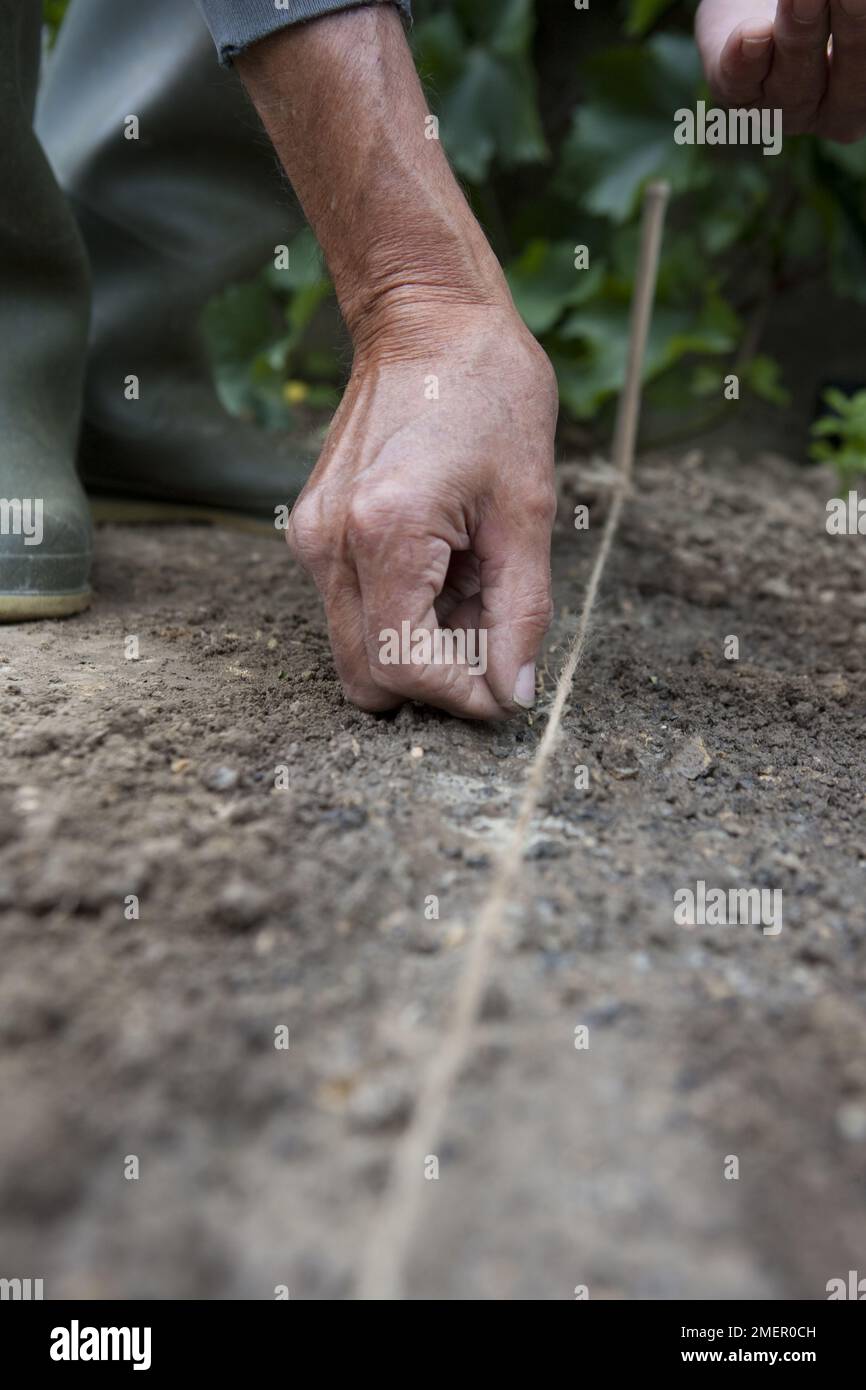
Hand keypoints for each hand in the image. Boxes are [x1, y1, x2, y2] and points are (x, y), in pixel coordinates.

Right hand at [287, 303, 557, 719]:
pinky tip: (443, 567)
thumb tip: (512, 692)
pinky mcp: (311, 531)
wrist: (426, 322)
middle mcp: (329, 544)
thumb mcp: (528, 508)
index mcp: (384, 533)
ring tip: (470, 588)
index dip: (460, 697)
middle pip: (367, 678)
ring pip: (356, 650)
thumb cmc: (489, 395)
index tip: (504, 691)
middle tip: (491, 642)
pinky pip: (351, 609)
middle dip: (434, 681)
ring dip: (417, 647)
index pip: (405, 667)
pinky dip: (399, 614)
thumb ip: (520, 611)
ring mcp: (310, 539)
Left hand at [696, 0, 865, 142]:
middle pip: (851, 78)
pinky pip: (738, 81)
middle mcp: (834, 108)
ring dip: (801, 30)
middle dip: (855, 29)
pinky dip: (743, 59)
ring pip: (795, 80)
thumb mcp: (852, 10)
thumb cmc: (830, 5)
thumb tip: (859, 3)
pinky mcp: (734, 93)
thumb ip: (858, 10)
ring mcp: (782, 109)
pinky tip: (751, 35)